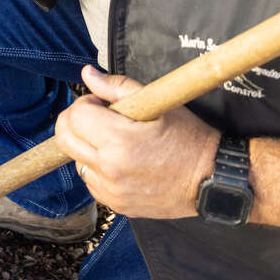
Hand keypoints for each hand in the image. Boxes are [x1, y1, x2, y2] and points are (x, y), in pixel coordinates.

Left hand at [54, 66, 219, 218]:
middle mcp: (110, 169)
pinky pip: (92, 182)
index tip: (102, 104)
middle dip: (75, 123)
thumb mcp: (159, 105)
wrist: (215, 179)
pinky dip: (99, 169)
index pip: (75, 115)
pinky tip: (122, 162)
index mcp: (120, 141)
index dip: (86, 103)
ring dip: (87, 147)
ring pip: (77, 161)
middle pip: (64, 140)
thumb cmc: (190, 139)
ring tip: (116, 143)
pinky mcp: (116, 205)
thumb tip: (88, 74)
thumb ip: (117, 87)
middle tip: (98, 118)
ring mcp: (112, 191)